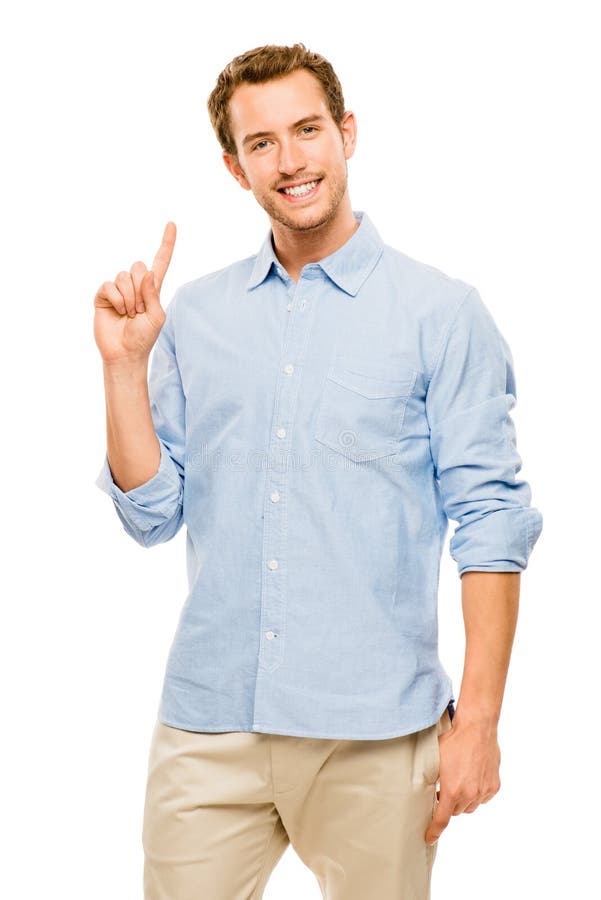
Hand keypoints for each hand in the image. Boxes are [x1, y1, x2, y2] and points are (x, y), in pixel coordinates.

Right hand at [93, 221, 176, 365]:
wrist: (125, 353)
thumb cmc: (143, 337)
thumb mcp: (157, 316)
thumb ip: (154, 294)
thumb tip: (147, 272)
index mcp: (152, 288)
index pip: (161, 261)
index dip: (166, 244)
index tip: (171, 224)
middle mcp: (135, 285)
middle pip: (139, 266)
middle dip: (141, 290)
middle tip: (140, 311)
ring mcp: (119, 289)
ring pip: (124, 276)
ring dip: (130, 298)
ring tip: (129, 314)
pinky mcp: (104, 295)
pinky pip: (110, 285)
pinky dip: (117, 299)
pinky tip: (119, 312)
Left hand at [424, 716, 500, 845]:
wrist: (477, 728)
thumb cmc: (453, 740)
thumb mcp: (434, 760)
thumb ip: (430, 778)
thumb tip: (421, 789)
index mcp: (452, 790)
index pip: (442, 819)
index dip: (434, 831)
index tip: (429, 838)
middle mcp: (469, 794)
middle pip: (456, 811)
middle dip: (449, 804)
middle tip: (444, 789)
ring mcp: (483, 791)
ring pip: (470, 806)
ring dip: (464, 799)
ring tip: (459, 780)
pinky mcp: (494, 785)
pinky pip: (483, 797)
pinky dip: (477, 793)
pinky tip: (472, 778)